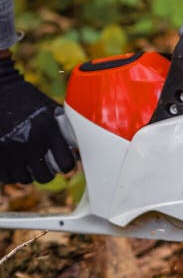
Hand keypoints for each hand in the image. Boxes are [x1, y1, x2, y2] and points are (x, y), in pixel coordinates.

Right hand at [0, 55, 75, 183]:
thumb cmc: (28, 100)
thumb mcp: (52, 111)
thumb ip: (65, 130)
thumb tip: (80, 150)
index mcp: (48, 130)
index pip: (66, 164)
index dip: (65, 164)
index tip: (63, 161)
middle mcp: (30, 142)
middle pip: (45, 176)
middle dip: (47, 170)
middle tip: (44, 161)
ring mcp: (10, 150)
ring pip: (25, 178)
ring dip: (28, 172)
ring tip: (27, 159)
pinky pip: (7, 176)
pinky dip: (11, 172)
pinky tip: (14, 160)